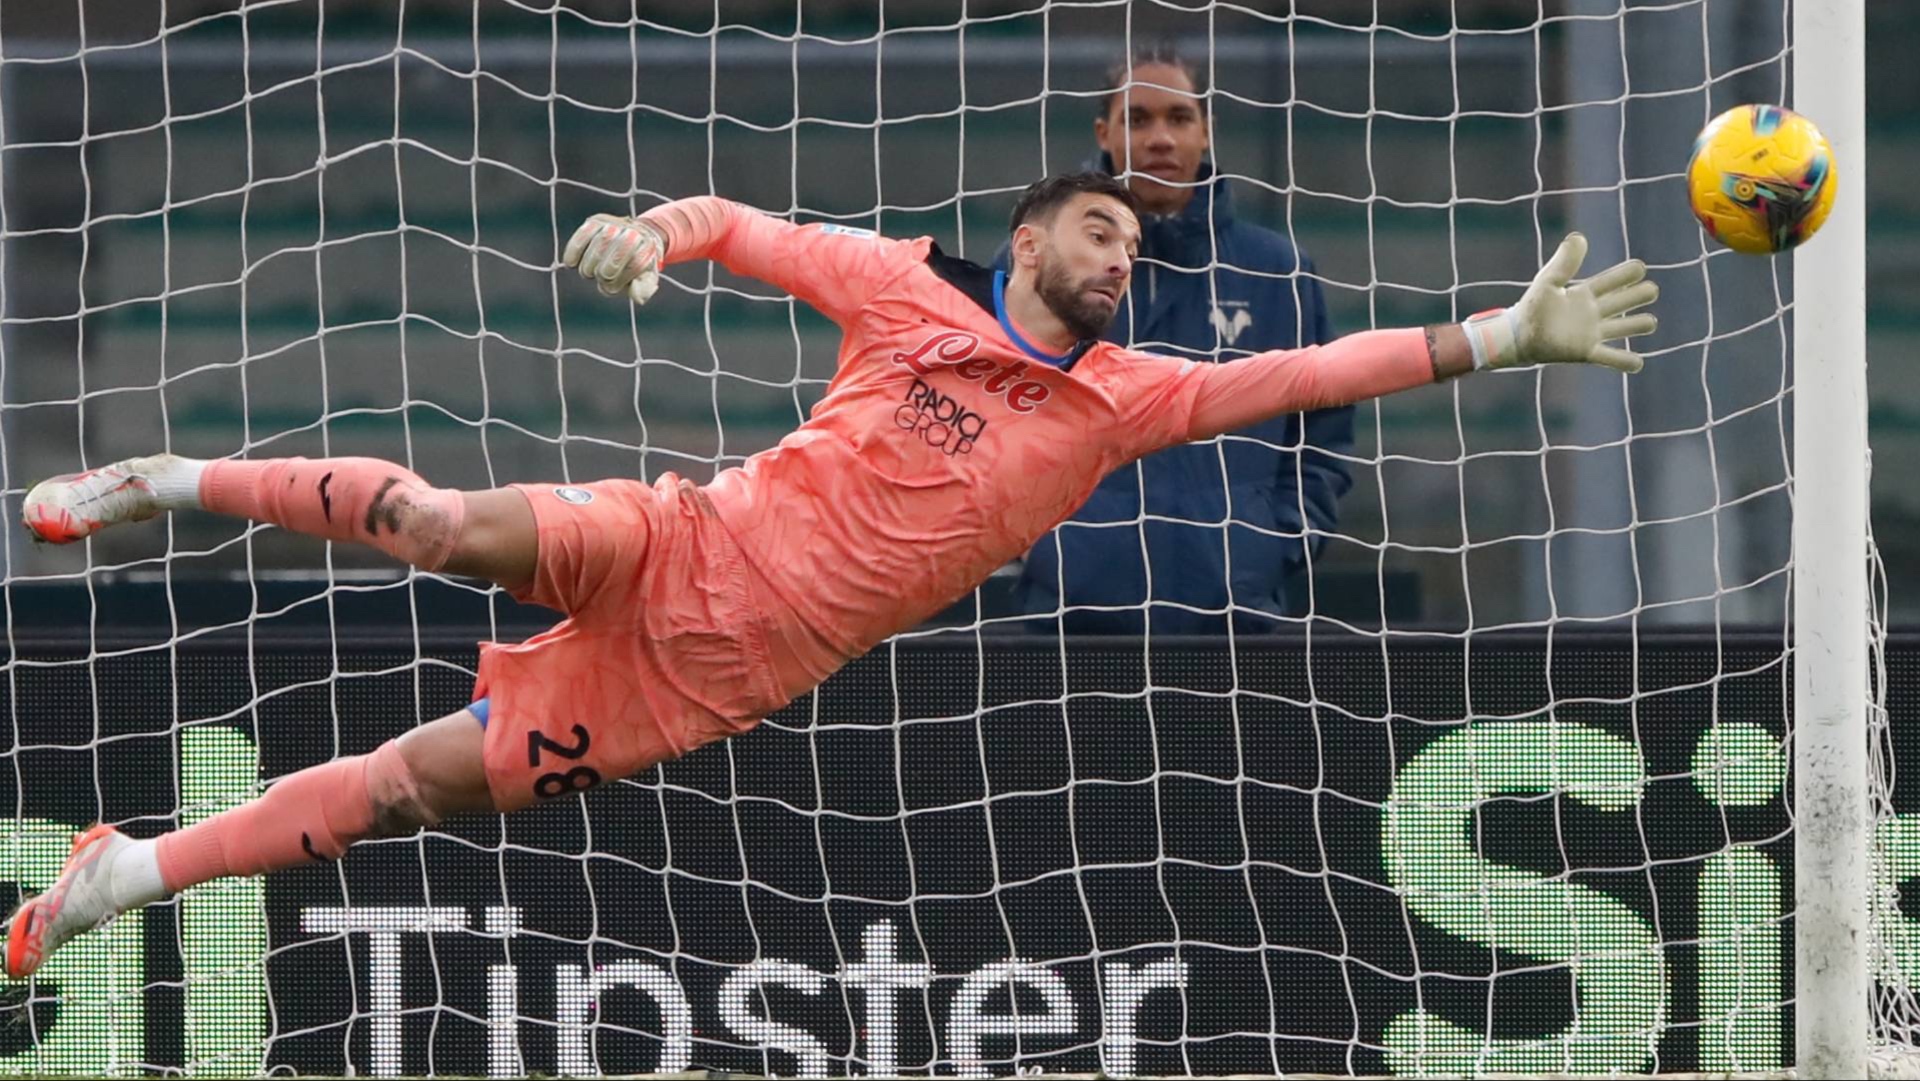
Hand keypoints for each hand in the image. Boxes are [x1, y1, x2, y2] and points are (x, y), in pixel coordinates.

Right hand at [562, 213, 665, 304]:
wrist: (637, 234)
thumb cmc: (638, 262)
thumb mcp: (646, 278)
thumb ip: (643, 289)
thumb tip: (636, 296)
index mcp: (646, 248)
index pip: (629, 271)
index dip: (620, 281)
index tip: (618, 280)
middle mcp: (631, 234)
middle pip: (608, 268)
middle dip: (604, 277)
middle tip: (604, 274)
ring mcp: (612, 225)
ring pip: (594, 256)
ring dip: (589, 268)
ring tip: (593, 267)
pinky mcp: (595, 221)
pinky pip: (580, 239)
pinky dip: (573, 253)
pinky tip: (572, 263)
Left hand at [1463, 232, 1659, 372]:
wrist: (1517, 337)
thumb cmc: (1531, 307)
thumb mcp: (1548, 282)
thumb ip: (1564, 263)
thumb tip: (1580, 237)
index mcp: (1586, 293)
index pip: (1614, 280)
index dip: (1628, 274)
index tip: (1639, 268)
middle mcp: (1594, 311)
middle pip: (1627, 301)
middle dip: (1640, 295)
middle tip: (1650, 292)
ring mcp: (1592, 332)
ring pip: (1625, 327)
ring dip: (1640, 325)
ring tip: (1649, 323)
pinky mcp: (1586, 352)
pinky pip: (1611, 358)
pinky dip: (1625, 362)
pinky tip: (1637, 363)